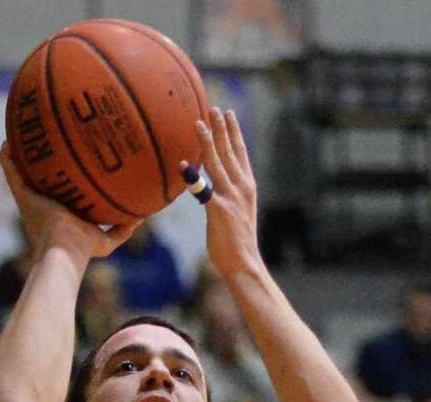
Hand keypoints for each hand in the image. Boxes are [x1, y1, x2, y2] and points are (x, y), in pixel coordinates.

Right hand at [0, 145, 139, 262]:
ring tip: (20, 134)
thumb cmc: (82, 249)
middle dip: (39, 162)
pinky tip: (7, 142)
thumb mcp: (106, 241)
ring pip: (22, 172)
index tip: (67, 160)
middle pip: (39, 178)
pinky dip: (7, 158)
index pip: (59, 190)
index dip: (61, 176)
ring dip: (20, 155)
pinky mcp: (22, 195)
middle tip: (42, 140)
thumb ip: (121, 229)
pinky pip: (11, 172)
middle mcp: (43, 203)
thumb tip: (142, 216)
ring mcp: (30, 198)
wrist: (63, 250)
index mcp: (59, 211)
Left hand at [188, 108, 259, 277]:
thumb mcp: (237, 214)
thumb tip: (212, 191)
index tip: (229, 113)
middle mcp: (241, 187)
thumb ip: (227, 198)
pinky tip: (183, 164)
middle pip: (229, 151)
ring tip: (198, 123)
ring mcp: (231, 198)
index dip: (235, 132)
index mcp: (247, 186)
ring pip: (217, 163)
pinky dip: (193, 177)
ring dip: (207, 141)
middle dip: (221, 128)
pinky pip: (203, 190)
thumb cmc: (237, 243)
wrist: (245, 264)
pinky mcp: (219, 211)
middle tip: (213, 108)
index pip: (241, 153)